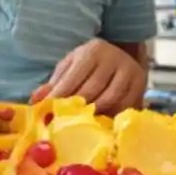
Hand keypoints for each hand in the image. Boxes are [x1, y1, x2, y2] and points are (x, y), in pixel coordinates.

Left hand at [30, 38, 147, 114]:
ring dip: (94, 114)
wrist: (120, 55)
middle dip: (76, 107)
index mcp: (93, 51)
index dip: (61, 94)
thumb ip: (54, 83)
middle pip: (92, 89)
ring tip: (80, 124)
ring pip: (110, 99)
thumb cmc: (89, 64)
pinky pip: (124, 106)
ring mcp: (129, 71)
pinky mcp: (140, 85)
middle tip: (63, 122)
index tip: (48, 109)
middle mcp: (113, 58)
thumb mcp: (70, 66)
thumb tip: (35, 100)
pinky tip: (100, 122)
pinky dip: (111, 116)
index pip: (74, 76)